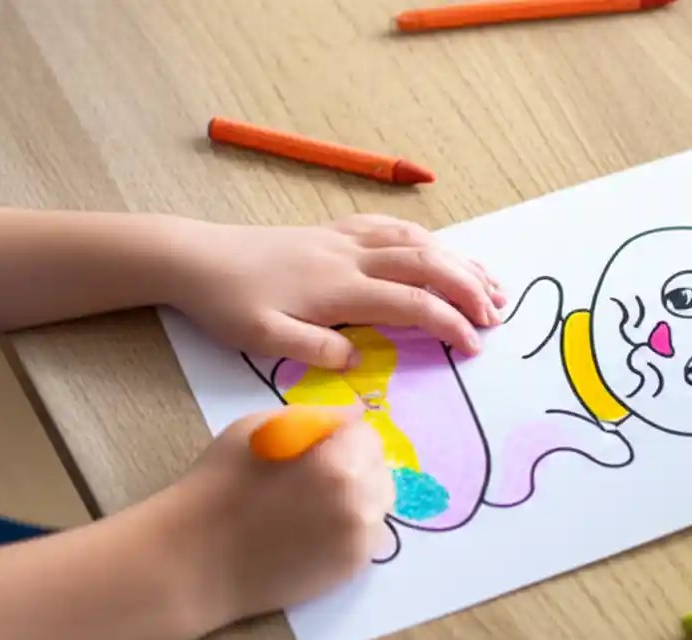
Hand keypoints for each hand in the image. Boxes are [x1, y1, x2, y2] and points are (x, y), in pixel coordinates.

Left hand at [169, 214, 506, 368]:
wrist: (193, 257)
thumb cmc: (226, 302)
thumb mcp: (260, 338)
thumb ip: (312, 349)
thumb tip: (356, 360)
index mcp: (339, 288)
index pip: (412, 303)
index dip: (450, 323)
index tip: (474, 346)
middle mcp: (350, 257)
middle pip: (427, 264)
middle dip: (469, 287)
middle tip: (498, 313)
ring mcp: (344, 239)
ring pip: (416, 241)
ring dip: (457, 260)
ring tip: (489, 282)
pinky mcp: (333, 231)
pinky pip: (391, 227)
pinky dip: (426, 237)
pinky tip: (439, 248)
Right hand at [169, 405, 394, 622]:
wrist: (195, 559)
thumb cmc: (220, 484)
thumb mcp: (261, 427)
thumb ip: (315, 419)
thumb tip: (352, 417)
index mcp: (341, 462)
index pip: (367, 435)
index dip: (341, 436)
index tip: (315, 446)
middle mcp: (361, 503)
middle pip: (379, 469)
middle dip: (355, 464)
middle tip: (313, 474)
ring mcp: (359, 541)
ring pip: (377, 503)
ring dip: (357, 496)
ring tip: (312, 502)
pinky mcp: (352, 570)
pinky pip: (368, 535)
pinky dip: (350, 527)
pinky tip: (314, 528)